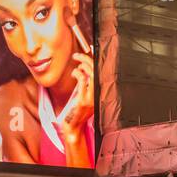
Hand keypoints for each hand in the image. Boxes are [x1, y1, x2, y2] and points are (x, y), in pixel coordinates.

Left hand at [58, 24, 95, 166]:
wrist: (75, 127)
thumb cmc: (78, 111)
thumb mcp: (84, 95)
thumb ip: (86, 84)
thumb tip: (84, 68)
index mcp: (101, 92)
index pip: (102, 71)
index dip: (97, 59)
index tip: (91, 49)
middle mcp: (99, 94)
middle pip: (96, 70)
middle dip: (86, 59)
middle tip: (77, 55)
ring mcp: (92, 97)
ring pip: (90, 73)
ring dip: (81, 65)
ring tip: (75, 63)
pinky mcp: (84, 100)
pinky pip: (82, 81)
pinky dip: (78, 74)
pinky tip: (74, 74)